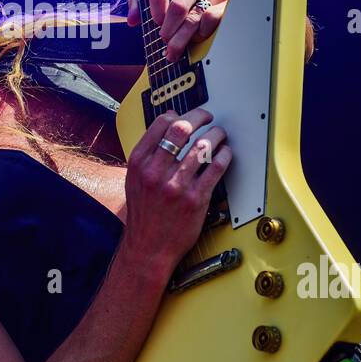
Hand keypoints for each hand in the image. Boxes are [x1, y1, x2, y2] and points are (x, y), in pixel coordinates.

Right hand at [122, 108, 231, 277]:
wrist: (147, 248)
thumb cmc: (144, 214)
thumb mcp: (135, 180)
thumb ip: (148, 155)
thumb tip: (168, 128)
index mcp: (139, 163)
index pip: (160, 124)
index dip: (179, 113)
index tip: (188, 115)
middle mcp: (156, 171)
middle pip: (182, 128)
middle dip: (200, 116)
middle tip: (208, 117)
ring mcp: (176, 185)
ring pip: (203, 145)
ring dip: (216, 134)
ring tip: (220, 134)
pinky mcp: (196, 199)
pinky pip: (216, 168)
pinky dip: (224, 155)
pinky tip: (225, 153)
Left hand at [127, 0, 234, 61]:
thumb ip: (143, 4)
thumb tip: (132, 19)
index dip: (155, 14)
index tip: (157, 24)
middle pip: (176, 8)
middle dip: (168, 30)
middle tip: (166, 41)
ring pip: (193, 18)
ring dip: (182, 38)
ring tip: (176, 48)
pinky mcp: (231, 0)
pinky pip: (211, 19)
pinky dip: (202, 32)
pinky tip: (199, 36)